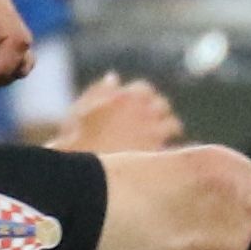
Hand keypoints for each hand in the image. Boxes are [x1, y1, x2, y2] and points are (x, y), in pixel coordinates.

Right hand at [48, 72, 180, 155]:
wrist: (82, 172)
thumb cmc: (75, 139)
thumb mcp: (80, 109)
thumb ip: (98, 90)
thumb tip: (114, 77)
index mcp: (125, 96)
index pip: (144, 88)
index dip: (143, 97)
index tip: (142, 105)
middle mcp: (143, 110)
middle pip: (162, 104)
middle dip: (159, 111)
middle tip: (154, 122)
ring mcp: (153, 132)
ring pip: (173, 124)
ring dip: (169, 129)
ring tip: (162, 139)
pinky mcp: (159, 153)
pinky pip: (174, 148)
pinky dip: (172, 149)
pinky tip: (165, 155)